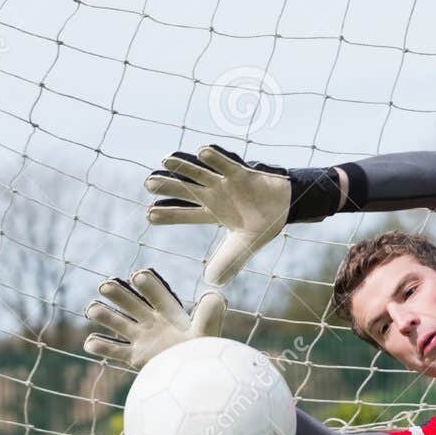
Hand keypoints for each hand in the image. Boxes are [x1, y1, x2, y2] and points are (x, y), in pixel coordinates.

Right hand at [83, 268, 225, 368]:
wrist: (195, 381)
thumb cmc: (203, 355)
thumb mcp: (207, 332)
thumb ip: (209, 314)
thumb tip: (214, 296)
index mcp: (172, 314)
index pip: (158, 294)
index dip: (149, 284)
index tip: (138, 275)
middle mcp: (154, 323)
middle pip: (132, 304)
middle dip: (119, 294)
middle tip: (105, 286)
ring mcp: (143, 339)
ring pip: (118, 323)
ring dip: (104, 315)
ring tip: (92, 309)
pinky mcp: (135, 357)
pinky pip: (114, 350)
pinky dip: (100, 346)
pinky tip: (90, 342)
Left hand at [145, 145, 295, 285]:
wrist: (287, 205)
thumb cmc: (263, 223)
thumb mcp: (244, 245)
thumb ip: (228, 261)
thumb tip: (212, 281)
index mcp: (213, 213)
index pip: (186, 214)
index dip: (169, 214)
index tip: (149, 215)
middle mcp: (215, 196)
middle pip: (187, 191)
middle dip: (168, 187)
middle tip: (148, 184)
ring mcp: (226, 183)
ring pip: (201, 174)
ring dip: (184, 167)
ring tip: (165, 161)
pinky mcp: (242, 173)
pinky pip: (227, 165)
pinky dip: (215, 159)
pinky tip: (201, 152)